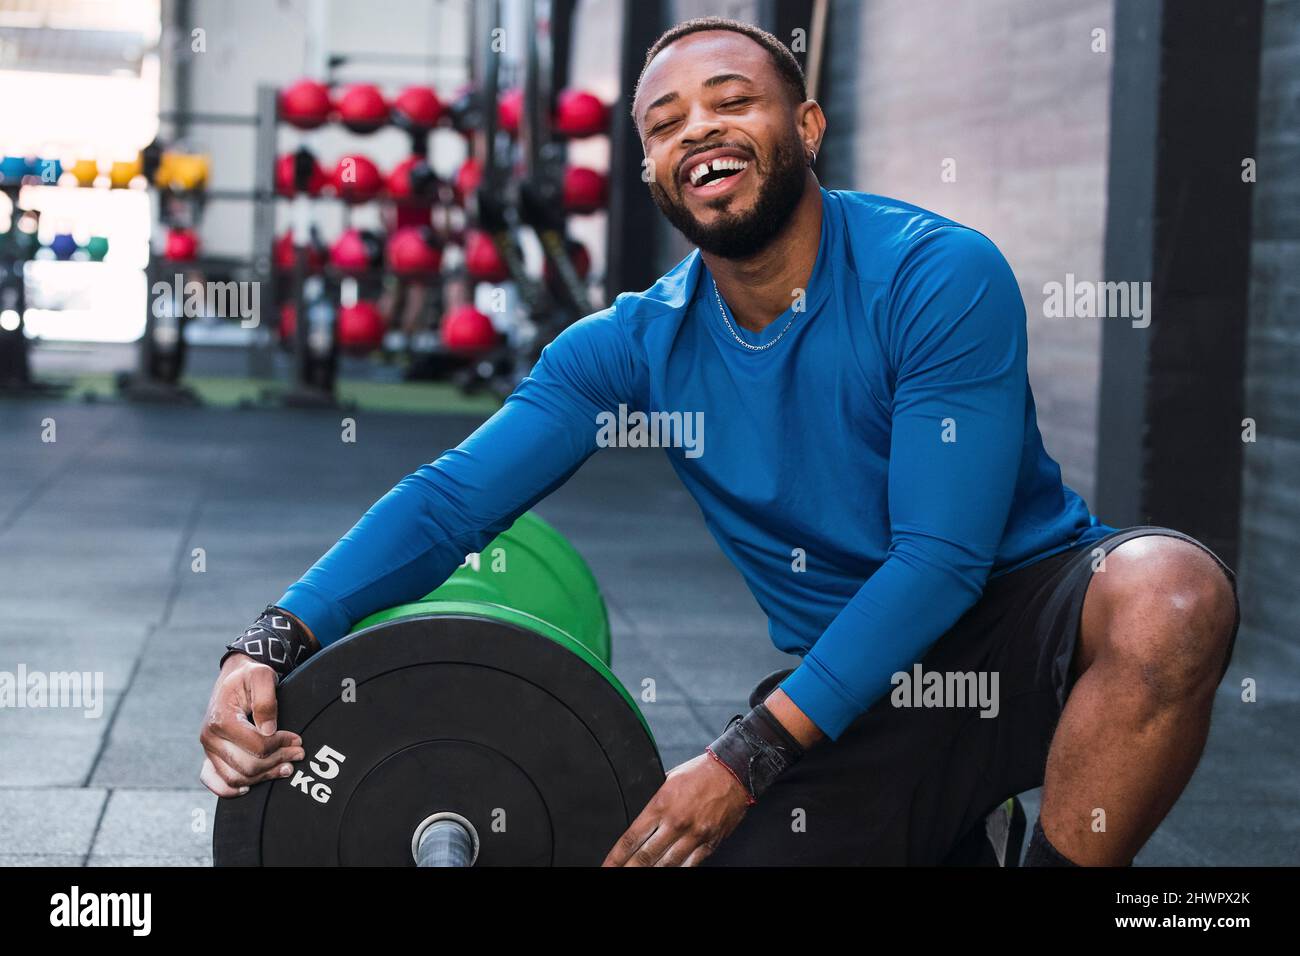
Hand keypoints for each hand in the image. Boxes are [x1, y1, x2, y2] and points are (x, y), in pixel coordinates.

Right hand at [198, 653, 304, 796]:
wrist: (234, 677)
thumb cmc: (249, 676)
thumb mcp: (262, 675)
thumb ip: (266, 700)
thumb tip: (269, 730)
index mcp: (222, 719)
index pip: (256, 746)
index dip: (281, 745)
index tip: (297, 740)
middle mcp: (210, 737)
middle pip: (247, 766)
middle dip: (277, 761)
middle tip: (298, 754)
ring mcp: (208, 749)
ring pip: (235, 778)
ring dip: (263, 778)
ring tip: (285, 768)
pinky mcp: (210, 756)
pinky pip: (214, 782)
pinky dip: (230, 790)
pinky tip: (250, 787)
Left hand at [602, 752, 749, 866]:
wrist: (733, 771)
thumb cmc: (701, 772)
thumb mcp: (669, 779)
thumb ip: (654, 800)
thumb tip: (640, 814)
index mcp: (661, 804)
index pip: (632, 838)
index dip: (616, 857)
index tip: (607, 866)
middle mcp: (676, 822)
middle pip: (645, 856)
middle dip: (629, 869)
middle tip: (617, 876)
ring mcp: (694, 835)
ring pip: (666, 865)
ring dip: (651, 873)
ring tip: (638, 877)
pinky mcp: (709, 842)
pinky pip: (689, 865)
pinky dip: (677, 871)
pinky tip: (666, 873)